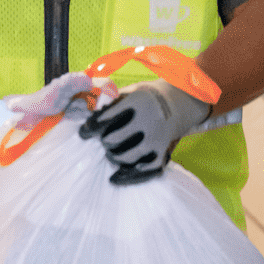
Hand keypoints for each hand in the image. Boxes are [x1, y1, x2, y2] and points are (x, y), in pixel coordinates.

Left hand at [78, 78, 214, 182]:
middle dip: (105, 141)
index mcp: (137, 102)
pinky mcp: (163, 150)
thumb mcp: (131, 91)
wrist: (179, 102)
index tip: (84, 132)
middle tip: (103, 141)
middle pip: (115, 139)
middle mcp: (148, 120)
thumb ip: (112, 101)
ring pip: (129, 155)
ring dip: (115, 157)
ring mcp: (156, 137)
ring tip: (111, 154)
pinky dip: (135, 172)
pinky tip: (124, 171)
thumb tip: (88, 112)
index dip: (92, 126)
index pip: (108, 118)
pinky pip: (148, 168)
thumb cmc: (145, 98)